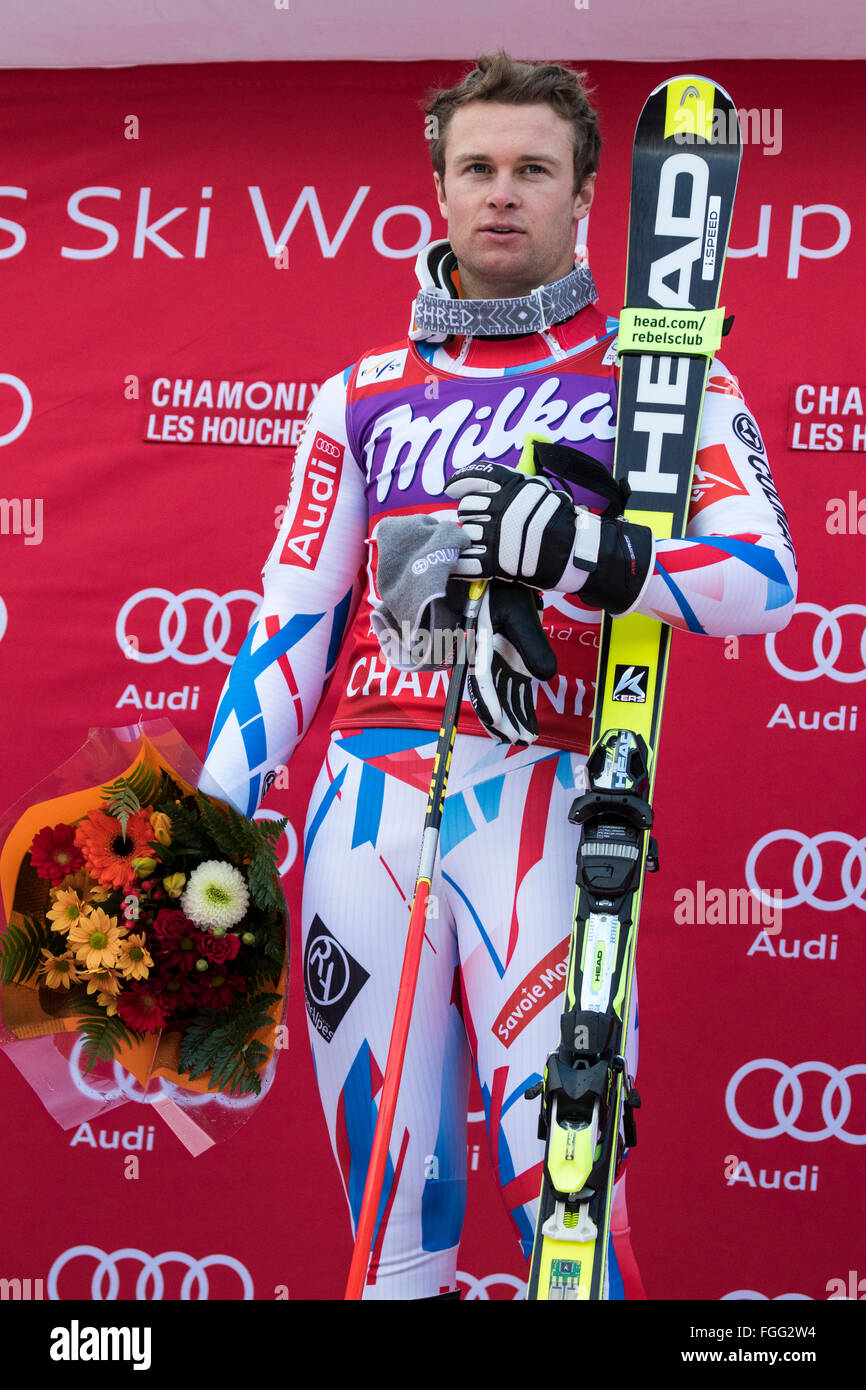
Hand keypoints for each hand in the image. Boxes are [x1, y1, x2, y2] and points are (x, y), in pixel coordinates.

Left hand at [445, 458, 654, 614]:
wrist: (576, 551)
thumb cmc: (560, 519)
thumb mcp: (540, 487)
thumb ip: (518, 478)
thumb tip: (520, 446)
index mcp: (511, 487)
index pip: (473, 478)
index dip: (458, 483)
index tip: (452, 490)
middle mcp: (501, 508)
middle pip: (466, 508)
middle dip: (471, 516)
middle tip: (482, 523)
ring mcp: (497, 536)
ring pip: (466, 533)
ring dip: (469, 539)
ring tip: (482, 544)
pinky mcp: (496, 562)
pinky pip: (467, 562)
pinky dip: (460, 565)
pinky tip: (459, 564)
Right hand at [468, 581, 556, 745]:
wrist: (496, 566)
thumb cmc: (501, 587)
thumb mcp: (519, 613)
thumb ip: (532, 646)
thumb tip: (546, 677)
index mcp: (478, 647)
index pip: (485, 684)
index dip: (493, 708)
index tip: (504, 728)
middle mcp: (481, 656)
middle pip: (492, 694)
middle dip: (506, 719)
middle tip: (521, 739)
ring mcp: (491, 656)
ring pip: (500, 692)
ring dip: (512, 713)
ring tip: (526, 735)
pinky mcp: (501, 654)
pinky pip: (507, 681)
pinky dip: (517, 699)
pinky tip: (526, 714)